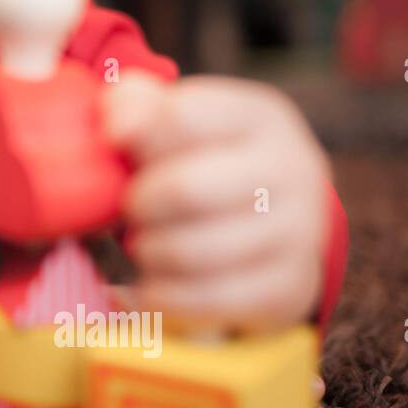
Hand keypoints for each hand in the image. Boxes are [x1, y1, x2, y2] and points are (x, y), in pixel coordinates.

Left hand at [102, 73, 330, 335]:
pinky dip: (159, 296)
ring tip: (143, 245)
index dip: (132, 131)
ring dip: (147, 253)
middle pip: (183, 190)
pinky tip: (150, 284)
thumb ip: (140, 107)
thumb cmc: (207, 162)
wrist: (279, 223)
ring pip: (189, 252)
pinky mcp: (289, 288)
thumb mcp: (182, 122)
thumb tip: (115, 112)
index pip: (182, 117)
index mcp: (259, 117)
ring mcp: (298, 232)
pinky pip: (202, 300)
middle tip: (130, 208)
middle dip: (138, 204)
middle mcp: (290, 169)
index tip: (109, 142)